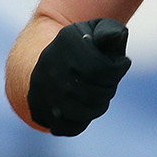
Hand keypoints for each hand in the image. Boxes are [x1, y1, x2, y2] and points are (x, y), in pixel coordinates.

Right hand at [27, 18, 130, 135]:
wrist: (52, 56)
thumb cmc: (86, 44)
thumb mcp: (100, 29)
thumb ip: (111, 31)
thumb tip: (109, 38)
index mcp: (66, 40)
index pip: (102, 67)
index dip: (119, 68)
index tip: (120, 63)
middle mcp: (48, 63)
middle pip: (93, 92)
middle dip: (108, 89)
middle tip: (108, 81)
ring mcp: (39, 87)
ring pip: (81, 112)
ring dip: (97, 106)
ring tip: (98, 95)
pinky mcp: (36, 106)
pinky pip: (67, 127)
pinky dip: (81, 121)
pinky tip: (84, 106)